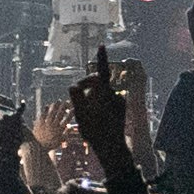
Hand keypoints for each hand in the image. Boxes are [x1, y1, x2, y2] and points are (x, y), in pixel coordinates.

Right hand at [68, 55, 133, 173]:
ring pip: (100, 93)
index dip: (101, 57)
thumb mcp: (80, 113)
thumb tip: (73, 85)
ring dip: (92, 98)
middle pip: (96, 82)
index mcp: (104, 92)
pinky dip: (99, 105)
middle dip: (86, 87)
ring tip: (87, 115)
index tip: (101, 45)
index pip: (101, 70)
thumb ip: (76, 96)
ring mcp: (118, 101)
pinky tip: (96, 118)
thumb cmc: (95, 131)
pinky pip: (106, 101)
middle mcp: (114, 94)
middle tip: (77, 101)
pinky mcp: (120, 109)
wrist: (112, 147)